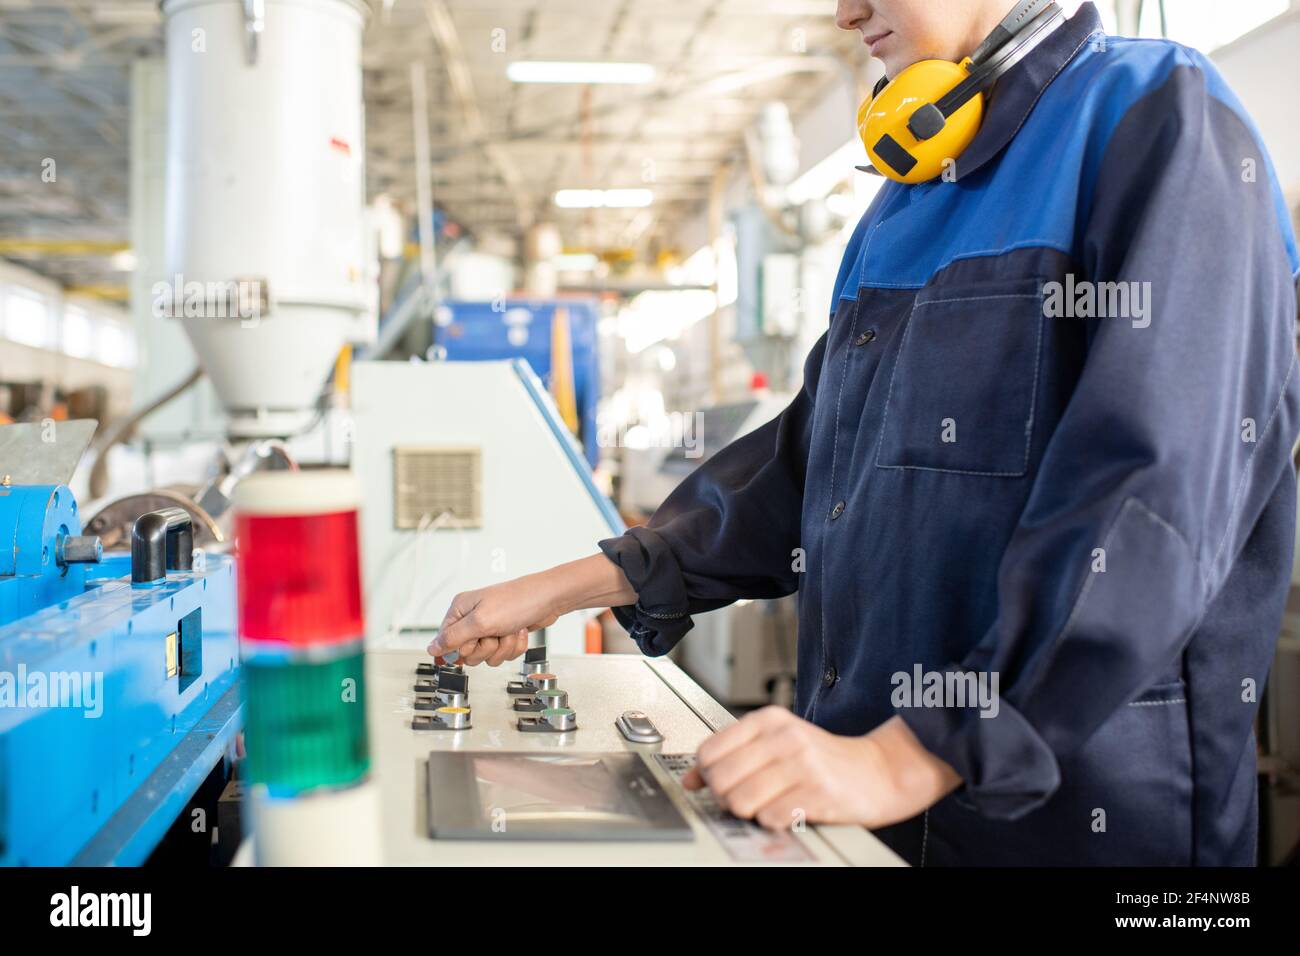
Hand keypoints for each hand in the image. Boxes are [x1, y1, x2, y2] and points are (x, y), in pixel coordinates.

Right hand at [430, 576, 558, 665]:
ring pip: (488, 656)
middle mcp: (473, 618)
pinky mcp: (504, 634)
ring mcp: (490, 627)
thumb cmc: (518, 601)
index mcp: (460, 610)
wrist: (550, 599)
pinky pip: (503, 653)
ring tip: (510, 630)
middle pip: (468, 653)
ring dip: (503, 647)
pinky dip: (514, 646)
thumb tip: (431, 649)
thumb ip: (453, 638)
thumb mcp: (481, 621)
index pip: (446, 642)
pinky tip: (519, 632)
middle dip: (486, 648)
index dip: (462, 647)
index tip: (475, 640)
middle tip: (495, 633)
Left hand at [683, 709, 960, 829]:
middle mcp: (784, 737)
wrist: (880, 771)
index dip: (706, 774)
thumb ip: (732, 756)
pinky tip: (786, 811)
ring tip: (765, 806)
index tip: (716, 782)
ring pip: (741, 800)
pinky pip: (770, 817)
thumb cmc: (825, 759)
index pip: (709, 750)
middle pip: (720, 778)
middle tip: (741, 797)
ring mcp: (802, 764)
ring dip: (747, 811)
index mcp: (769, 720)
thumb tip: (690, 777)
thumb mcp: (777, 744)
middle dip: (724, 796)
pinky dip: (772, 821)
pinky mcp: (817, 792)